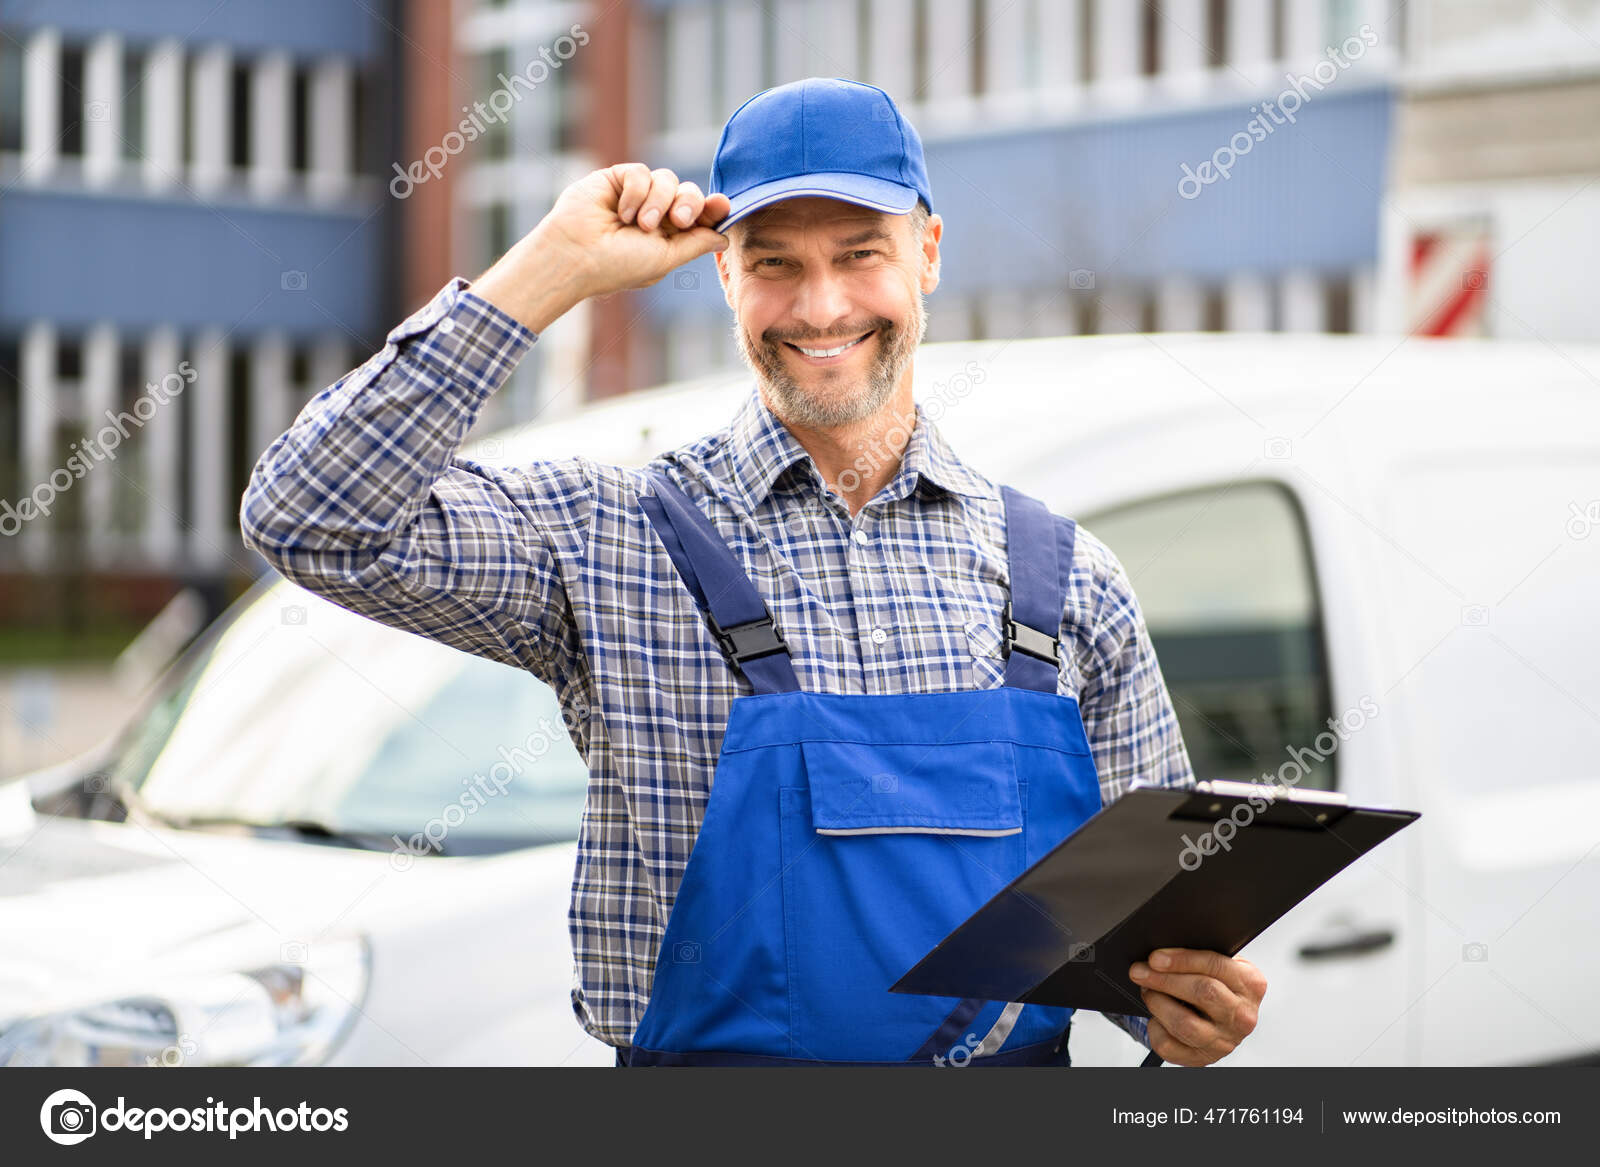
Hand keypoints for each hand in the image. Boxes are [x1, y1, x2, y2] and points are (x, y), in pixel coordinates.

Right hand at [471, 163, 730, 331]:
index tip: (723, 205)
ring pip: (667, 179)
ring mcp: (635, 195)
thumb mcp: (665, 258)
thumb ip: (695, 244)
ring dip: (658, 201)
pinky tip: (621, 212)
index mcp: (667, 236)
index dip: (713, 209)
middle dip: (688, 204)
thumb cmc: (617, 265)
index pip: (699, 216)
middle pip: (688, 193)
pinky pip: (641, 172)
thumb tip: (724, 239)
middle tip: (677, 220)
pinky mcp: (616, 179)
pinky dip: (635, 192)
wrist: (576, 255)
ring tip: (639, 224)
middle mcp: (654, 214)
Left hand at [1128, 948, 1265, 1065]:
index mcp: (1250, 984)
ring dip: (1158, 1003)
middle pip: (1202, 993)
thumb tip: (1161, 953)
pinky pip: (1170, 1046)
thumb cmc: (1218, 984)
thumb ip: (1199, 956)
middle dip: (1164, 980)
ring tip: (1148, 991)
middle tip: (1140, 972)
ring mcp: (1225, 1041)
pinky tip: (1157, 1017)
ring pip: (1185, 1023)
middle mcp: (1242, 1015)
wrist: (1227, 1017)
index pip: (1215, 966)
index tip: (1155, 958)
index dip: (1181, 960)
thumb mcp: (1221, 965)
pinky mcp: (1204, 1058)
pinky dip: (1155, 1029)